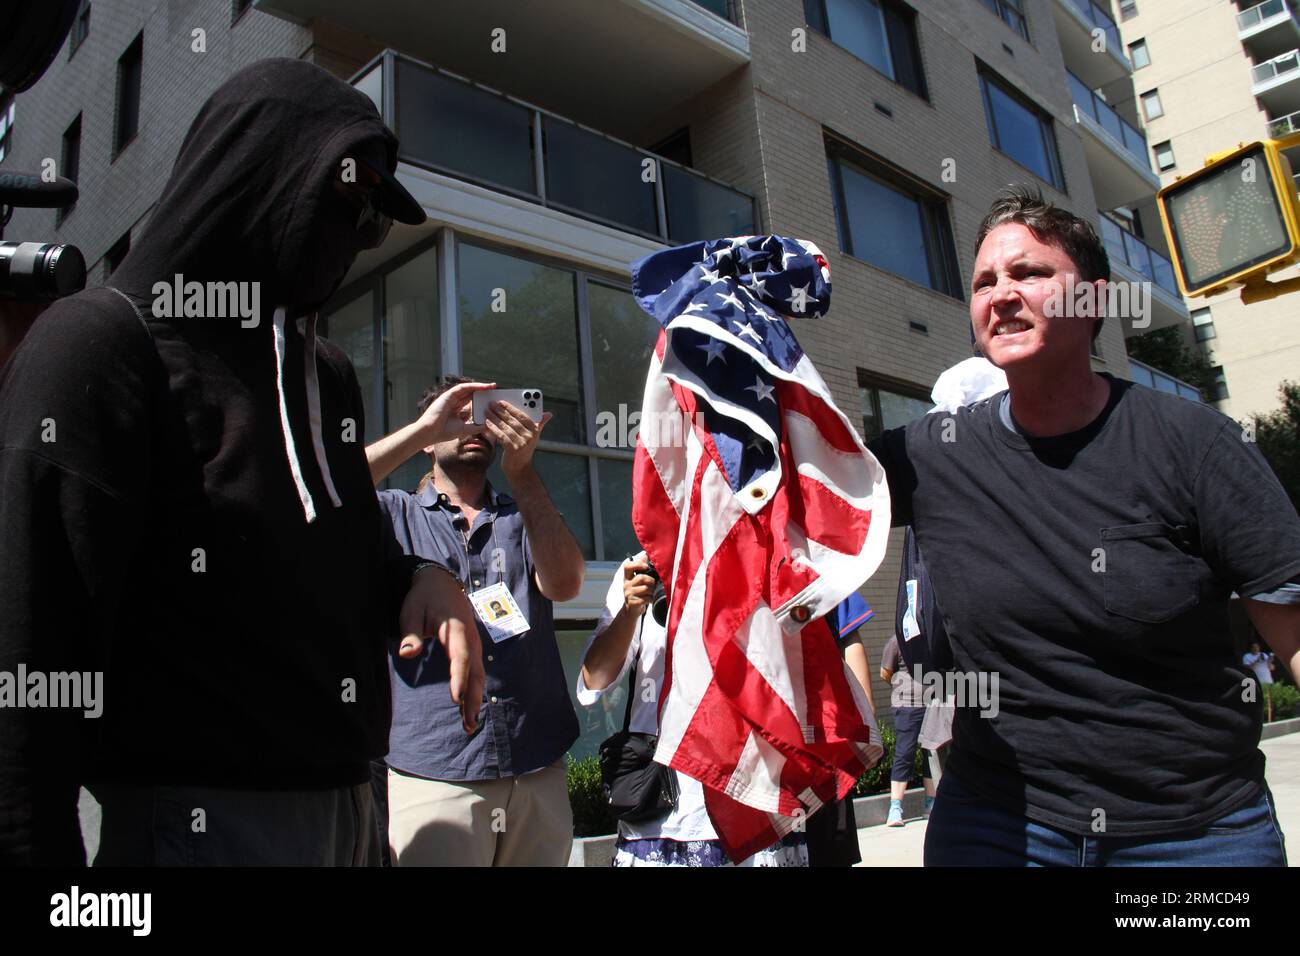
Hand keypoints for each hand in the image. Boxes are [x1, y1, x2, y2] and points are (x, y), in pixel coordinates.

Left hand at [398, 567, 484, 733]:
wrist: (440, 584)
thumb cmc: (423, 599)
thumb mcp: (411, 612)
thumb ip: (410, 634)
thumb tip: (407, 654)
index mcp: (456, 629)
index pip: (460, 657)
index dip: (459, 678)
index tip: (456, 698)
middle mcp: (470, 639)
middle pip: (475, 671)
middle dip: (473, 698)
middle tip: (469, 723)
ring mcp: (473, 645)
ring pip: (478, 675)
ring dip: (475, 699)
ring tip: (469, 725)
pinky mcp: (470, 650)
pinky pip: (475, 673)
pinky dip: (474, 692)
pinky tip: (468, 710)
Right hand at [416, 381, 495, 445]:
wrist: (430, 432)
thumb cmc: (444, 432)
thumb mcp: (464, 429)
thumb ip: (475, 426)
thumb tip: (488, 425)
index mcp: (456, 410)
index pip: (471, 402)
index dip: (482, 400)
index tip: (493, 400)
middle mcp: (454, 402)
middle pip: (471, 394)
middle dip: (483, 391)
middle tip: (495, 390)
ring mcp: (451, 398)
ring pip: (468, 389)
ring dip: (480, 386)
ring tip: (492, 386)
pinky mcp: (448, 395)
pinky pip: (463, 387)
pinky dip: (473, 386)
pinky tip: (483, 386)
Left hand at [485, 401, 551, 480]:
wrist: (520, 468)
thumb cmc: (524, 449)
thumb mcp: (533, 437)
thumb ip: (538, 424)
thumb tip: (548, 414)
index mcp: (535, 431)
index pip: (522, 416)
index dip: (511, 408)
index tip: (502, 401)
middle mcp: (530, 437)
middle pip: (513, 420)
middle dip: (501, 411)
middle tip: (491, 404)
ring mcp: (521, 444)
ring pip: (505, 427)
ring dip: (495, 418)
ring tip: (487, 411)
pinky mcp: (512, 450)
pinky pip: (501, 436)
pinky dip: (494, 428)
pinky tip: (487, 423)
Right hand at [622, 554, 655, 612]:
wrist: (630, 610)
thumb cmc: (637, 593)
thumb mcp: (637, 580)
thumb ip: (641, 568)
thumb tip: (646, 555)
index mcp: (627, 577)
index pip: (627, 566)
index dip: (637, 564)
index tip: (646, 566)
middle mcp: (626, 584)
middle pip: (641, 578)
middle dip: (651, 581)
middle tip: (654, 584)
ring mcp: (629, 594)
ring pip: (646, 589)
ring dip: (653, 591)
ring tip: (653, 593)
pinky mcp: (633, 602)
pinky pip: (646, 598)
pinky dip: (651, 599)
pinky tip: (651, 600)